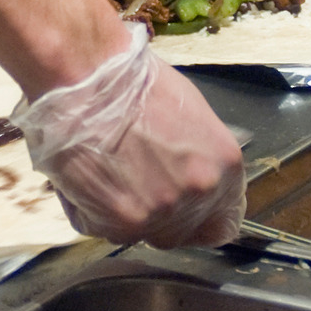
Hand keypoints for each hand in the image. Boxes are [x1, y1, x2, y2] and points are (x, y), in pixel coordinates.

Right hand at [9, 23, 244, 247]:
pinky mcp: (119, 222)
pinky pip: (106, 229)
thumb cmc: (131, 83)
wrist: (85, 77)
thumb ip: (199, 157)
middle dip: (161, 215)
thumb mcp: (190, 115)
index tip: (186, 212)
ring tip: (109, 172)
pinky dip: (93, 210)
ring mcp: (159, 214)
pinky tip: (87, 175)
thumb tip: (190, 176)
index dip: (202, 217)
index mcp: (224, 166)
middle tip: (136, 184)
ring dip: (127, 213)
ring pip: (143, 233)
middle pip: (183, 232)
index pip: (225, 221)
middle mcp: (198, 195)